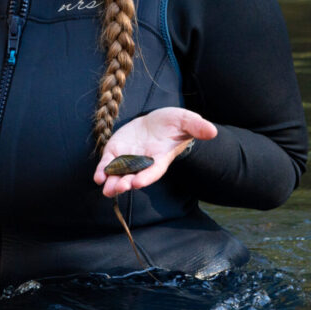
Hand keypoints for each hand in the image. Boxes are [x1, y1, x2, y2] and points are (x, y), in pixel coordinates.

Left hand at [93, 106, 216, 197]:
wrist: (156, 121)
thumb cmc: (173, 123)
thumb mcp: (185, 120)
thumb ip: (196, 126)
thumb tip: (212, 131)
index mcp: (160, 158)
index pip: (153, 170)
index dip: (146, 176)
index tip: (137, 182)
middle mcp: (143, 163)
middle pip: (134, 177)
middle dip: (126, 183)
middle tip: (118, 188)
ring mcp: (129, 159)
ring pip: (119, 175)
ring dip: (113, 183)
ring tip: (106, 189)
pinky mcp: (117, 152)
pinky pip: (108, 164)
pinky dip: (103, 170)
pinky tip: (98, 176)